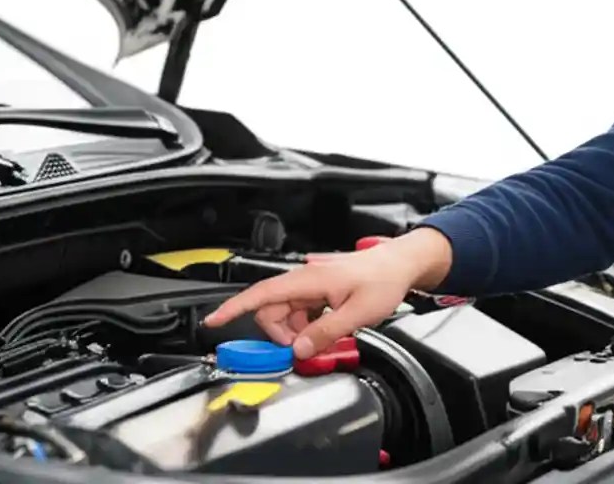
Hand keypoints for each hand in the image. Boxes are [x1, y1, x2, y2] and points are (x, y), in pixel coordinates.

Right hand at [203, 228, 453, 358]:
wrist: (400, 264)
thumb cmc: (383, 280)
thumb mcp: (358, 314)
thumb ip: (325, 333)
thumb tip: (298, 349)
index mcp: (307, 280)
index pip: (260, 294)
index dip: (234, 308)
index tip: (214, 320)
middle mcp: (304, 280)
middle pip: (271, 311)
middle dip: (281, 334)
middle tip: (306, 348)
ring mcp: (310, 285)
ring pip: (286, 315)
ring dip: (297, 332)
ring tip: (323, 337)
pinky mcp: (317, 292)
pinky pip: (300, 313)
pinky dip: (306, 326)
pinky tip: (326, 328)